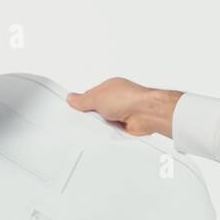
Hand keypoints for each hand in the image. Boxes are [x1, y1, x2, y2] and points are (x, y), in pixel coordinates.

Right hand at [66, 77, 182, 137]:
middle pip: (96, 110)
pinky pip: (110, 130)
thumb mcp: (98, 97)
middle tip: (85, 120)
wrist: (146, 114)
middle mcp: (116, 99)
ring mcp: (121, 112)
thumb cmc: (128, 98)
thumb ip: (83, 99)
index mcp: (109, 88)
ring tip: (97, 125)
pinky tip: (105, 132)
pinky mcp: (124, 125)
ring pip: (102, 121)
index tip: (73, 110)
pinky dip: (107, 132)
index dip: (81, 104)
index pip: (90, 96)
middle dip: (90, 116)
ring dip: (100, 125)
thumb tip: (72, 98)